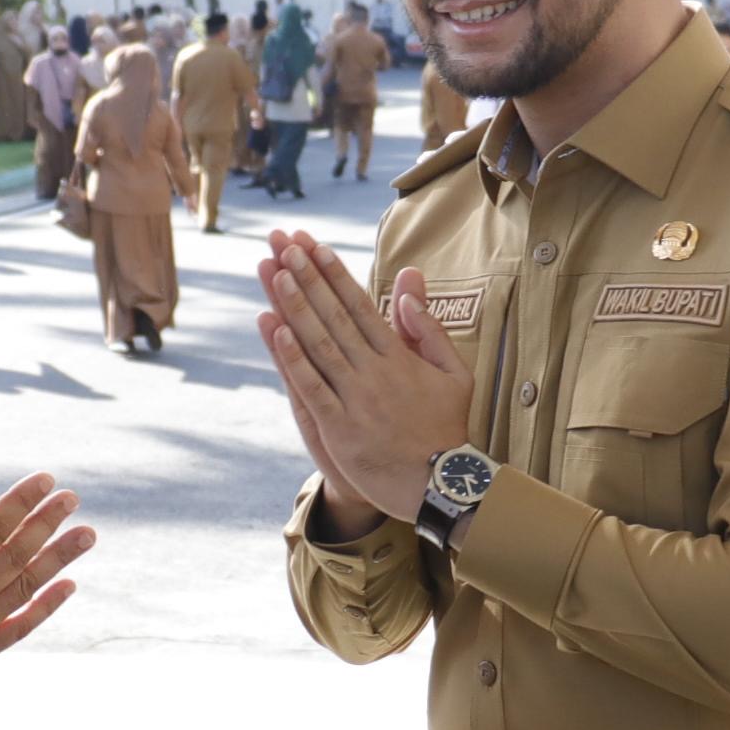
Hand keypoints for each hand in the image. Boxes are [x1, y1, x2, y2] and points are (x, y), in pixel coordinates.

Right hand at [0, 460, 92, 691]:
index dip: (20, 503)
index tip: (45, 480)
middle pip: (15, 555)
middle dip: (46, 523)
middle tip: (72, 497)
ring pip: (24, 588)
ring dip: (58, 559)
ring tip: (87, 534)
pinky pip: (19, 627)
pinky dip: (45, 606)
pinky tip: (69, 585)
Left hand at [256, 233, 470, 524]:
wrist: (441, 484)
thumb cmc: (447, 428)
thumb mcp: (454, 373)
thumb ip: (429, 330)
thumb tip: (409, 287)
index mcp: (399, 357)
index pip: (361, 306)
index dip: (336, 275)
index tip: (316, 247)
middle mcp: (375, 372)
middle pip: (334, 316)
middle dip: (308, 277)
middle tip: (286, 245)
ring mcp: (356, 399)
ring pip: (319, 344)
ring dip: (295, 306)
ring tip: (274, 272)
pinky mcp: (340, 428)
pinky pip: (312, 387)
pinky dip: (293, 359)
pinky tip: (276, 331)